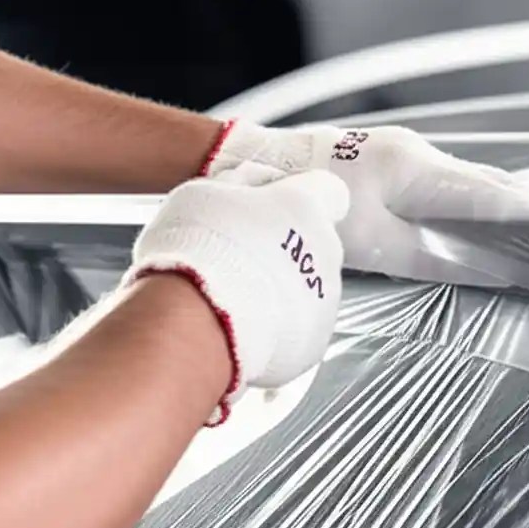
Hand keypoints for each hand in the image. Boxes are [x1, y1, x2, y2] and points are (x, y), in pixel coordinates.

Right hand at [126, 163, 349, 423]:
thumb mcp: (205, 193)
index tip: (278, 207)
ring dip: (282, 292)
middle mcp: (326, 251)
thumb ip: (240, 185)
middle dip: (286, 250)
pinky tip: (242, 328)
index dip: (303, 199)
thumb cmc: (199, 250)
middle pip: (316, 245)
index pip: (329, 192)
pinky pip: (297, 331)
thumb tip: (253, 185)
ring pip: (308, 290)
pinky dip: (276, 331)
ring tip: (236, 299)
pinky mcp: (312, 343)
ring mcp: (326, 301)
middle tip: (243, 258)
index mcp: (306, 207)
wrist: (199, 320)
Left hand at [205, 122, 524, 285]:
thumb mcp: (374, 244)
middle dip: (513, 207)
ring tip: (513, 231)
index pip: (490, 193)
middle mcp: (417, 150)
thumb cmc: (317, 206)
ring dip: (486, 202)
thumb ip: (431, 258)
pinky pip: (438, 177)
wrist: (259, 168)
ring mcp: (402, 149)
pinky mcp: (386, 157)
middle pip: (482, 181)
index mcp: (420, 169)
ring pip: (460, 178)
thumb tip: (482, 271)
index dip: (524, 215)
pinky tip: (462, 217)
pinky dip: (459, 197)